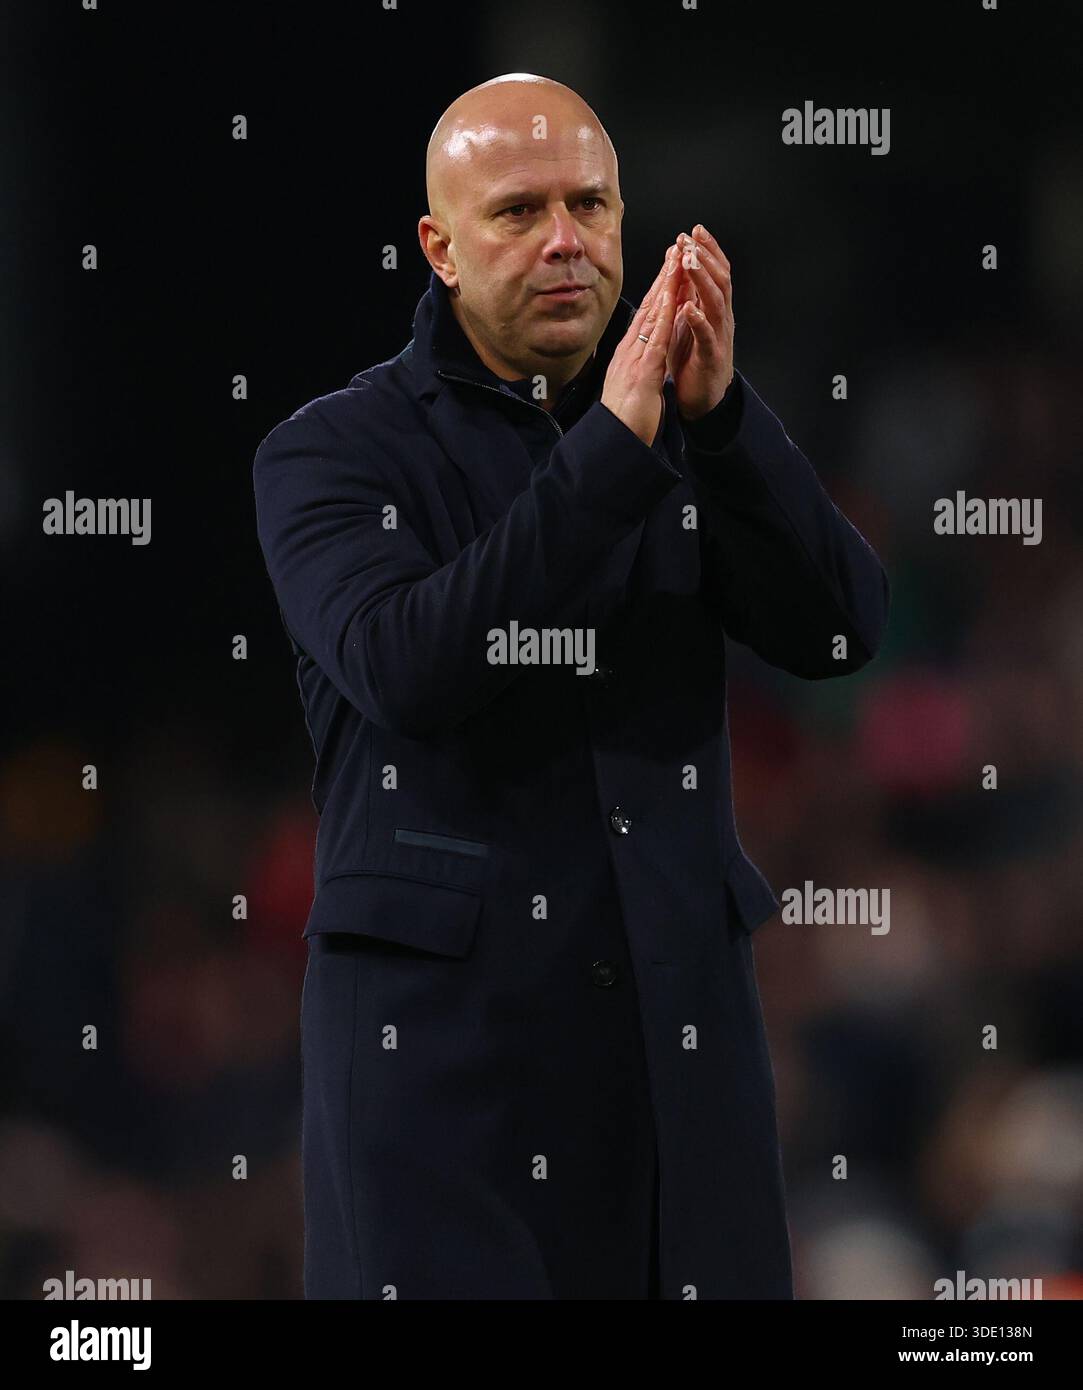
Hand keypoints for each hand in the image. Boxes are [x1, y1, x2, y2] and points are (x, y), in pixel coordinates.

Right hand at [601, 243, 682, 446]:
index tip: (670, 266)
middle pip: (651, 306)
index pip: (648, 315)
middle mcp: (630, 350)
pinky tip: (674, 296)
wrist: (615, 442)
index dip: (660, 288)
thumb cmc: (625, 420)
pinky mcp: (643, 371)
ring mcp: (635, 358)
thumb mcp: (632, 386)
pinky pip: (657, 338)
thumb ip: (638, 368)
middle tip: (676, 246)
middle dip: (664, 275)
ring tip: (678, 258)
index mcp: (630, 354)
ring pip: (654, 315)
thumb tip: (642, 358)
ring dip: (666, 285)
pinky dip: (666, 316)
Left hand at [666, 224, 734, 421]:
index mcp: (714, 309)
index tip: (694, 231)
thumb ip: (689, 297)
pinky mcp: (711, 357)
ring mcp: (718, 337)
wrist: (703, 399)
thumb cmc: (693, 360)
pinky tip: (690, 308)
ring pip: (716, 302)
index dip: (707, 251)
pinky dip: (699, 321)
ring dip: (703, 280)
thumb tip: (683, 269)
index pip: (715, 272)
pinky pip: (707, 336)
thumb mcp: (690, 322)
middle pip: (719, 280)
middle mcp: (721, 319)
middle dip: (705, 257)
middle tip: (691, 238)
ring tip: (690, 262)